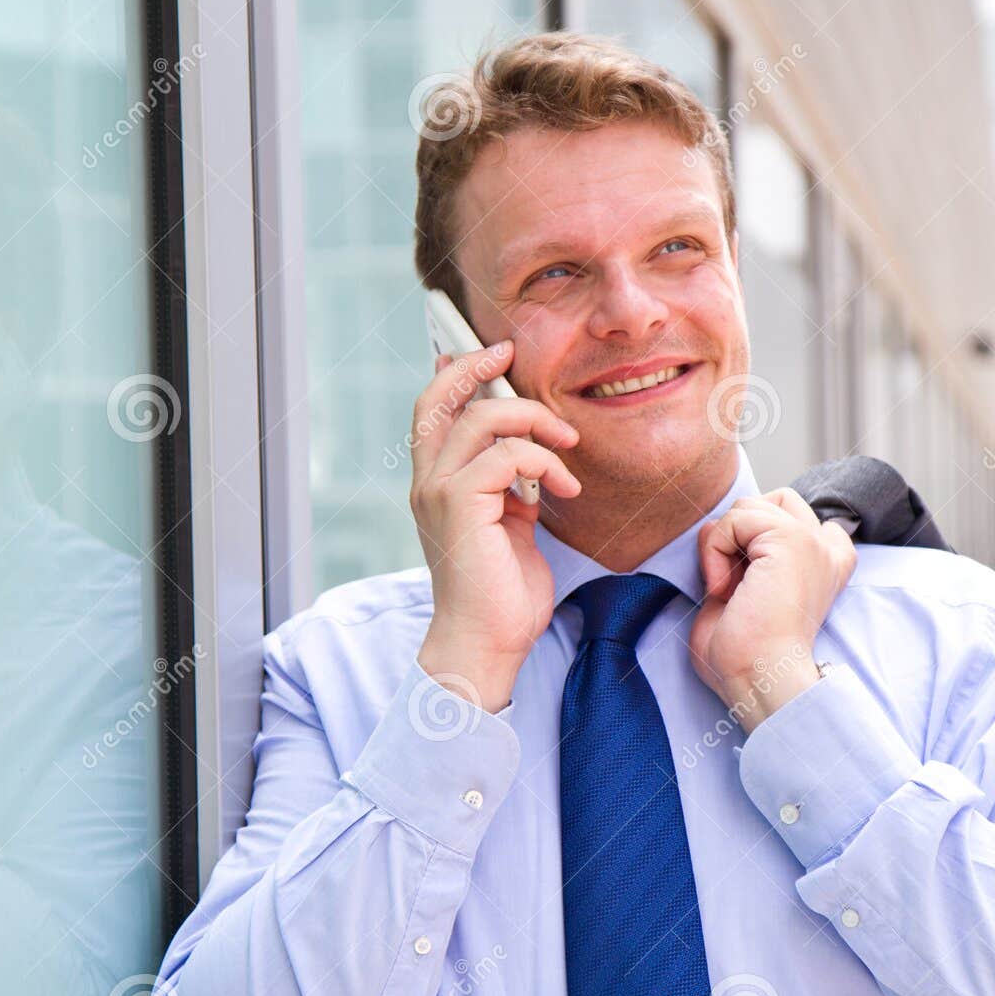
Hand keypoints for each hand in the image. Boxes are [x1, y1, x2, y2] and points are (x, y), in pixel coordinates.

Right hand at [410, 341, 580, 711]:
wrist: (488, 641)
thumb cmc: (503, 593)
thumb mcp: (511, 524)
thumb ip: (511, 485)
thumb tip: (530, 453)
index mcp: (436, 484)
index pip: (432, 411)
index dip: (457, 373)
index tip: (493, 354)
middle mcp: (427, 482)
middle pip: (439, 398)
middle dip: (477, 367)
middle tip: (512, 354)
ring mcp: (438, 491)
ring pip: (481, 419)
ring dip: (534, 420)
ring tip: (567, 442)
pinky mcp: (460, 503)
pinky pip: (506, 454)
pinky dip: (545, 461)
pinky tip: (567, 488)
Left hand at [688, 488, 855, 732]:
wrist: (758, 679)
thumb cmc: (745, 654)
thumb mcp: (743, 593)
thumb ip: (740, 556)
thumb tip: (714, 530)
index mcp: (825, 565)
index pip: (790, 514)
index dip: (755, 536)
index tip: (744, 584)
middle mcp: (827, 550)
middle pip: (774, 500)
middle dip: (739, 531)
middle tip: (731, 581)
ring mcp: (813, 541)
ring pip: (748, 506)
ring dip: (721, 544)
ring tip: (726, 588)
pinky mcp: (790, 539)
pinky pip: (734, 518)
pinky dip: (714, 549)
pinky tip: (722, 589)